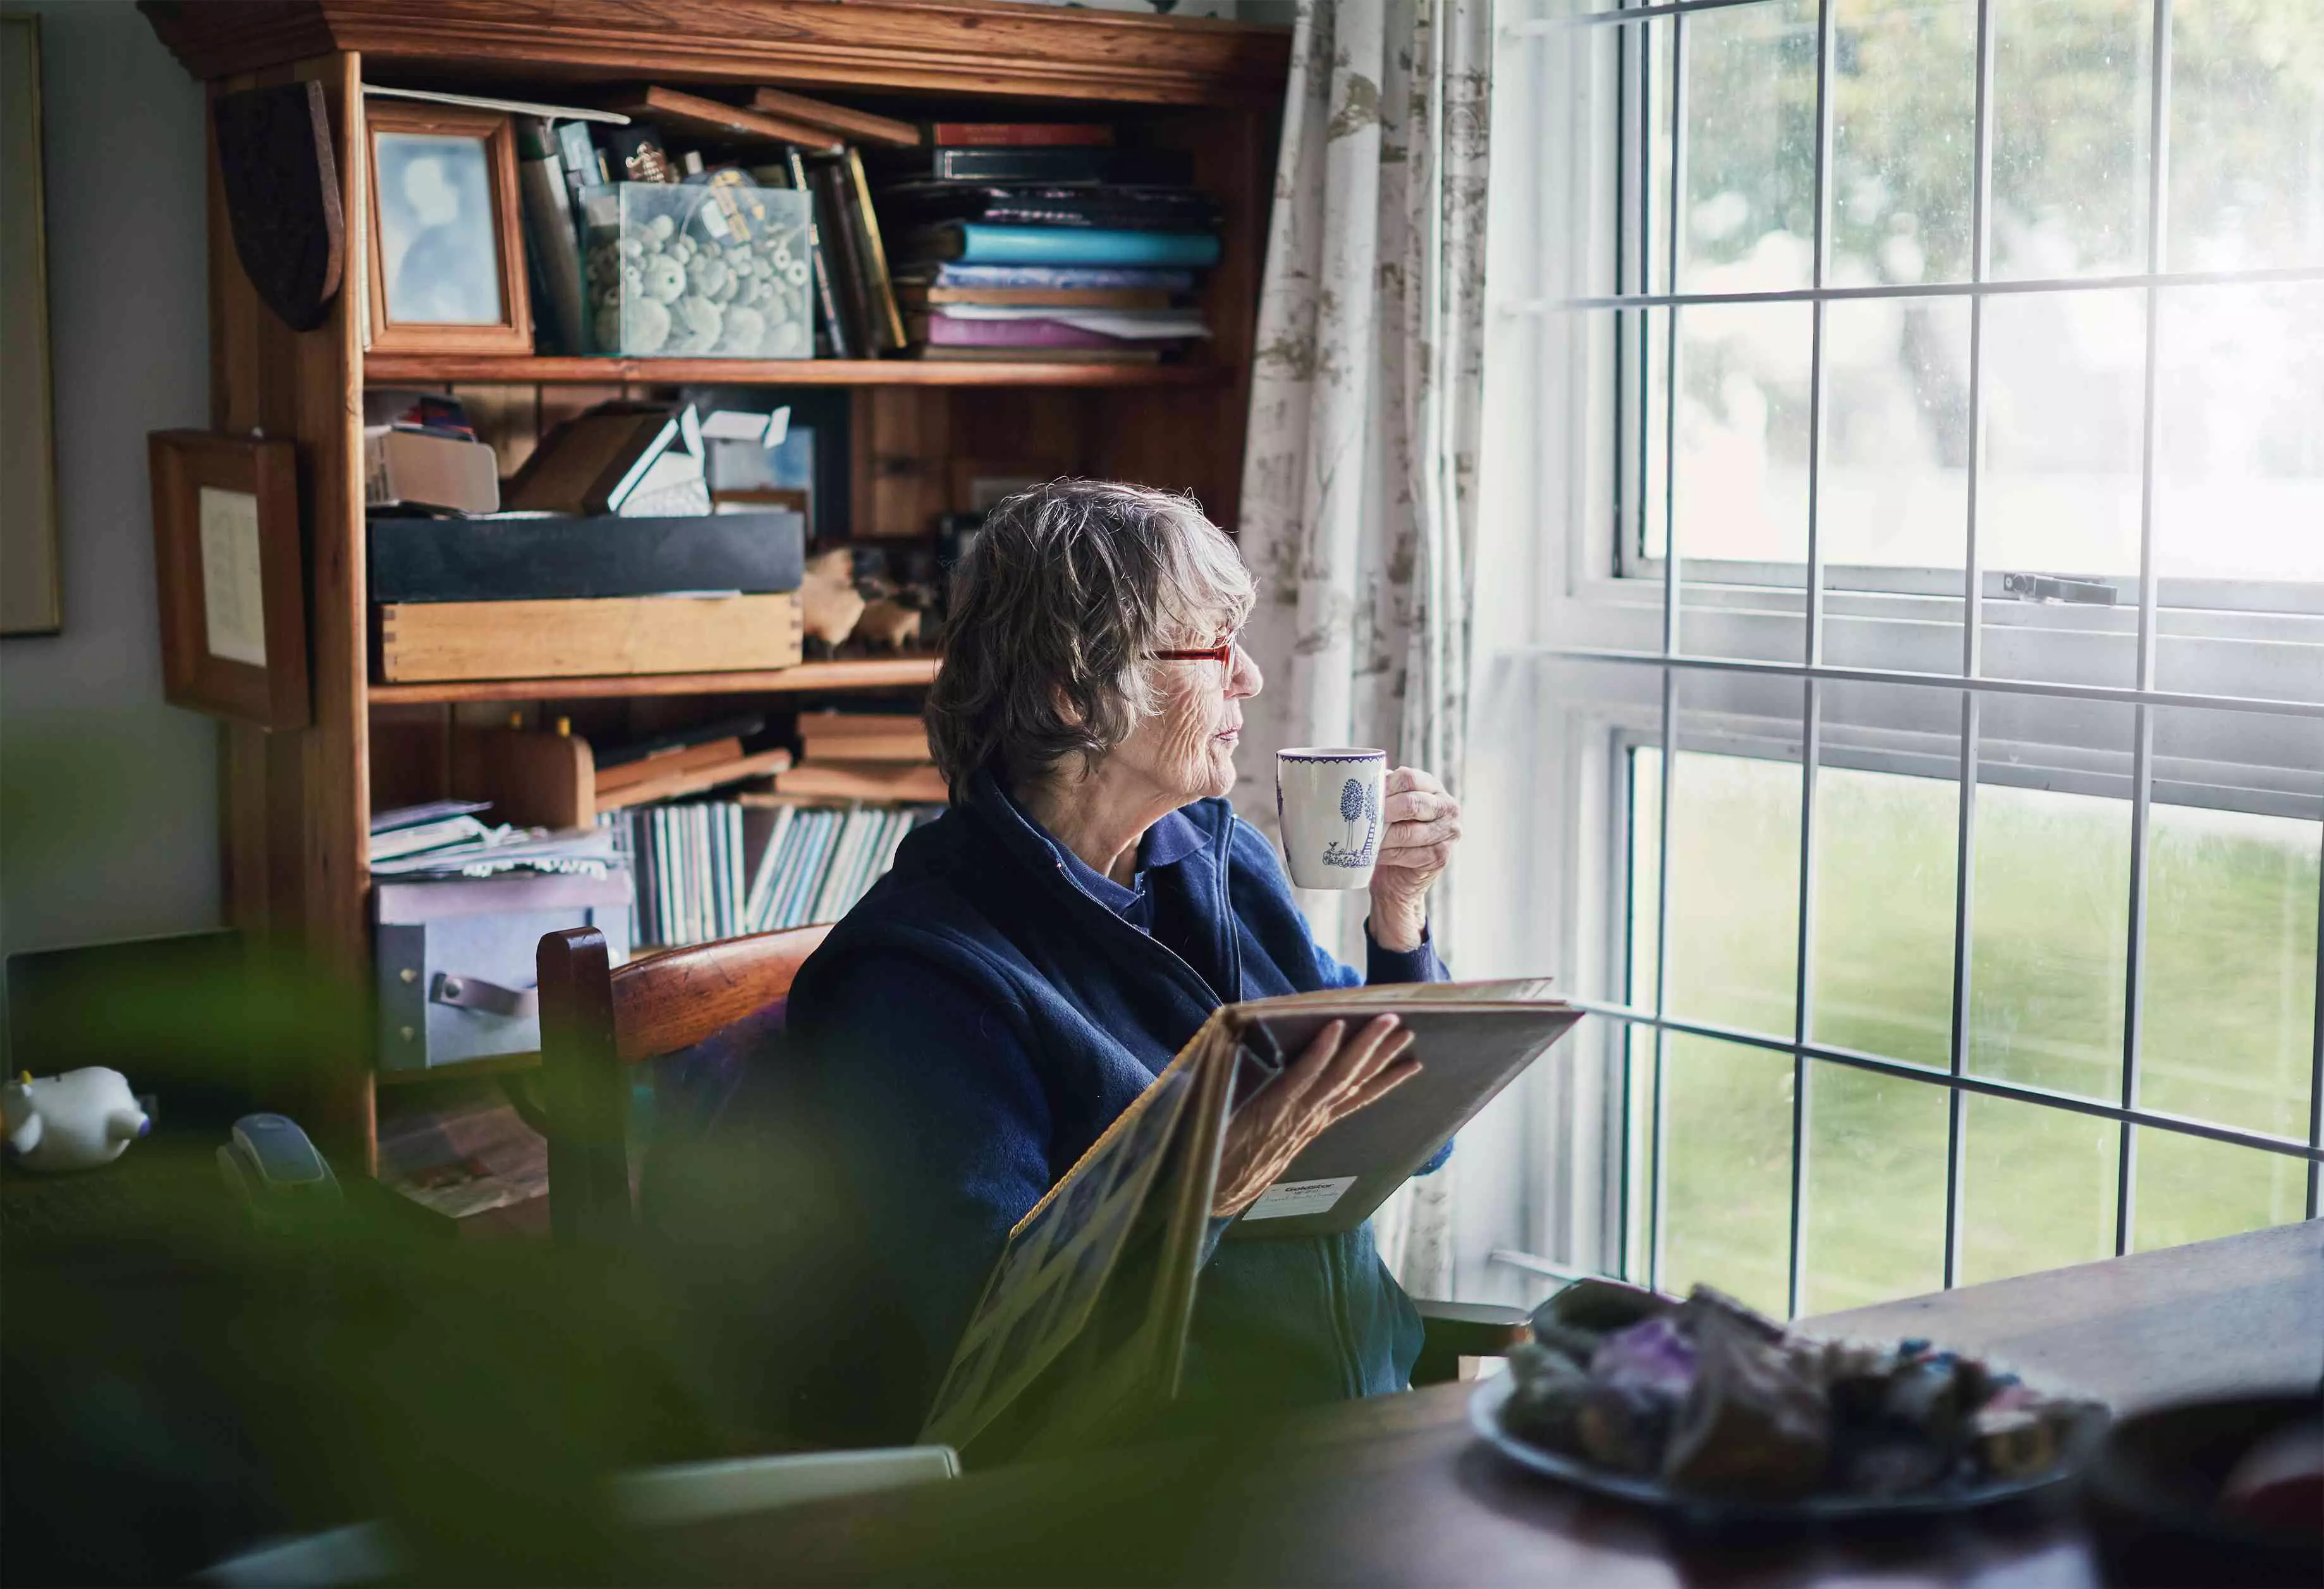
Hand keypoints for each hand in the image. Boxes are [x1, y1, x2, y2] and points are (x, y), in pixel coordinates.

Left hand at [1211, 1015, 1418, 1217]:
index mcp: (1309, 1126)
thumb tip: (1292, 1108)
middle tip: (1408, 1029)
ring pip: (1338, 1075)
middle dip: (1383, 1055)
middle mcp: (1310, 1119)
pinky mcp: (1272, 1107)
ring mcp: (1295, 1113)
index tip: (1413, 1064)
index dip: (1385, 1080)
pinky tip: (1335, 1027)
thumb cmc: (1228, 1167)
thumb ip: (1282, 1126)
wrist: (1206, 1193)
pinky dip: (1319, 1052)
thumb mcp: (1266, 1148)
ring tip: (1386, 1020)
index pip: (1355, 1098)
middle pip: (1354, 1082)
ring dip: (1364, 1045)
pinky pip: (1302, 1076)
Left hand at [1369, 766, 1461, 951]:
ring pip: (1408, 832)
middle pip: (1412, 804)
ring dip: (1382, 837)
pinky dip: (1387, 855)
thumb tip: (1351, 780)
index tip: (1361, 795)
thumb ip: (1379, 793)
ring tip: (1362, 839)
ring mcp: (1448, 832)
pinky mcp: (1441, 856)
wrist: (1398, 876)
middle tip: (1360, 819)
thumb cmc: (1390, 834)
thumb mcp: (1387, 808)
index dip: (1383, 786)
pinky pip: (1409, 854)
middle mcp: (1447, 806)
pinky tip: (1374, 855)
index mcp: (1432, 786)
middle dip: (1383, 812)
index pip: (1409, 778)